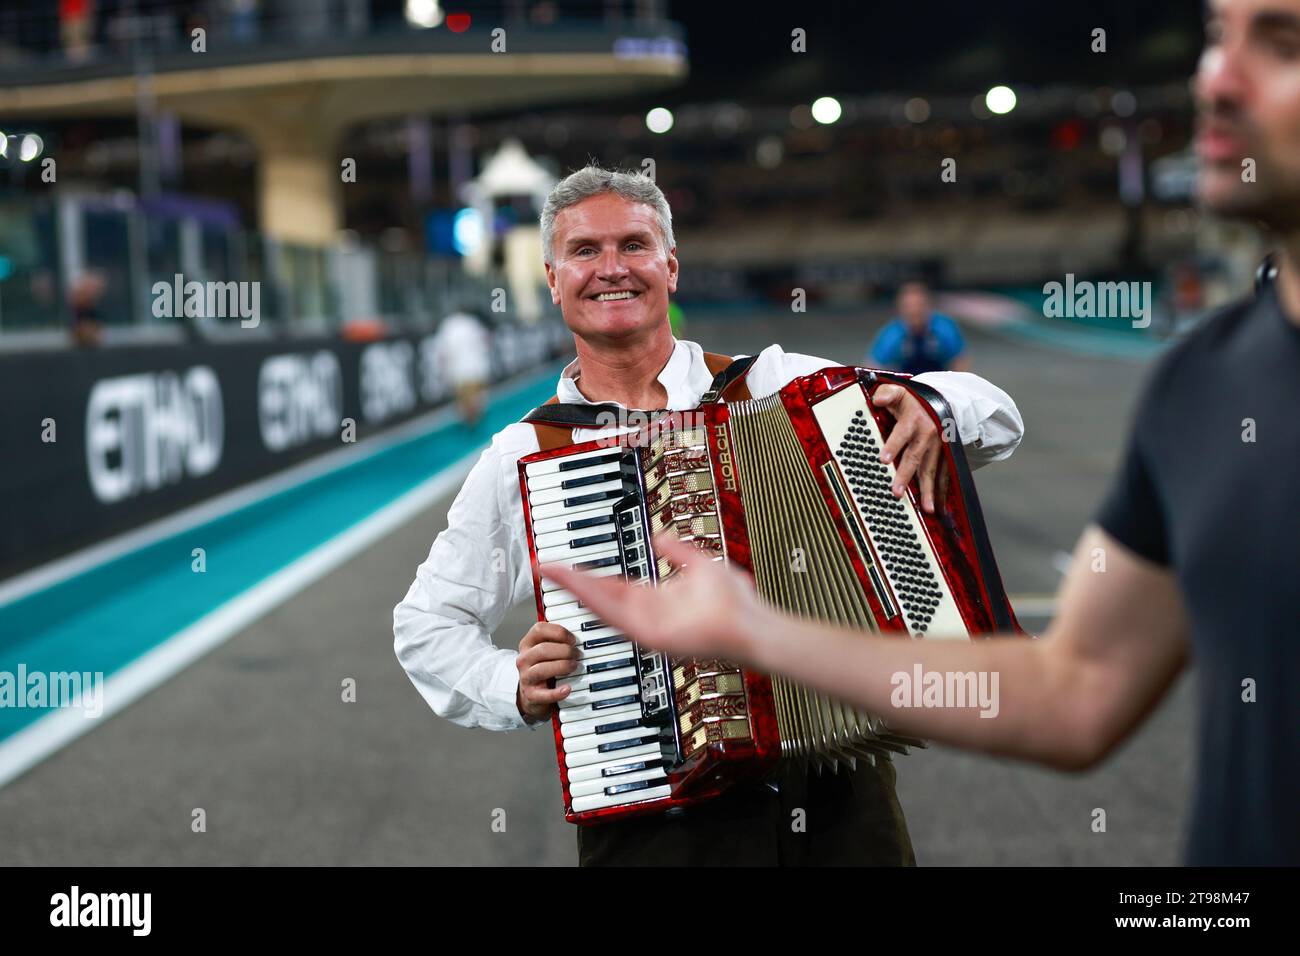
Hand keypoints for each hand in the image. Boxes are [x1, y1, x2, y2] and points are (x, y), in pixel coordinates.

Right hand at [515, 622, 579, 721]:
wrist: (533, 693)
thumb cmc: (545, 666)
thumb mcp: (547, 650)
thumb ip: (558, 641)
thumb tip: (580, 636)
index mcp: (528, 643)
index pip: (539, 629)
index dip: (558, 632)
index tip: (573, 639)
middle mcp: (524, 658)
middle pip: (542, 649)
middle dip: (565, 651)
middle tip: (578, 654)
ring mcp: (526, 677)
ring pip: (542, 669)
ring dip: (562, 666)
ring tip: (575, 666)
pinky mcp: (530, 695)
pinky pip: (544, 694)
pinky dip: (557, 692)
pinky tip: (567, 689)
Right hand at [541, 533, 771, 666]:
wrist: (752, 624)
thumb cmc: (737, 603)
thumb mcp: (701, 564)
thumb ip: (677, 551)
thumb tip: (661, 536)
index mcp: (656, 600)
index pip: (614, 586)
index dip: (590, 575)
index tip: (570, 564)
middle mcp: (647, 613)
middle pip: (600, 595)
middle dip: (572, 581)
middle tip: (546, 567)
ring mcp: (647, 626)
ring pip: (602, 604)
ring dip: (576, 587)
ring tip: (552, 571)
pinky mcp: (651, 635)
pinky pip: (617, 616)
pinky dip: (595, 600)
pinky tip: (578, 586)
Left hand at [870, 383, 949, 513]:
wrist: (944, 402)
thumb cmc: (915, 401)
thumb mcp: (901, 391)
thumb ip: (887, 393)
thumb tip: (877, 398)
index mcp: (914, 419)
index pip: (901, 433)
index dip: (892, 446)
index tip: (883, 460)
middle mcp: (928, 435)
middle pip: (915, 457)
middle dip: (906, 476)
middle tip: (896, 492)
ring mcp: (939, 447)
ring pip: (932, 470)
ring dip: (929, 490)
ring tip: (927, 508)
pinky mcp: (947, 455)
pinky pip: (945, 474)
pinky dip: (942, 491)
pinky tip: (940, 506)